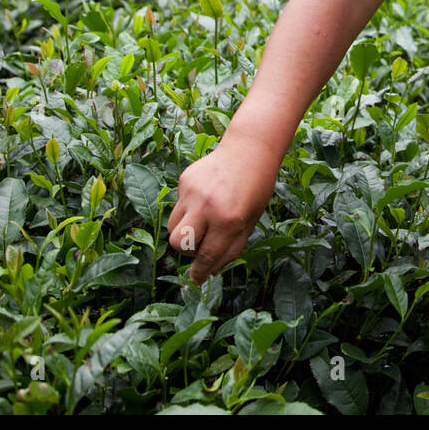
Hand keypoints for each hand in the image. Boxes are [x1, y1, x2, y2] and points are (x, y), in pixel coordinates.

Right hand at [167, 132, 280, 282]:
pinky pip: (178, 207)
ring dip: (184, 232)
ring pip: (172, 227)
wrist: (249, 150)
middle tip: (200, 246)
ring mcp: (192, 193)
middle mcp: (207, 207)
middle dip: (187, 252)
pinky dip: (188, 210)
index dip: (200, 272)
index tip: (195, 279)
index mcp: (229, 220)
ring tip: (203, 222)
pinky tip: (205, 198)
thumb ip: (232, 247)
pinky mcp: (184, 181)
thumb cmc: (256, 188)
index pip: (206, 256)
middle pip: (178, 244)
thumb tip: (212, 270)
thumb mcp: (251, 221)